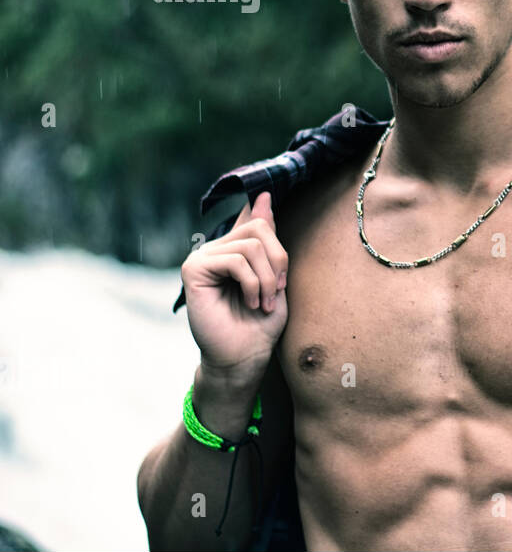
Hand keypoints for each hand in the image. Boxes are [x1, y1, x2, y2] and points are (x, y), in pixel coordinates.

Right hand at [180, 191, 289, 382]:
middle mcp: (216, 249)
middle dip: (278, 260)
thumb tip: (261, 196)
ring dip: (267, 278)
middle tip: (278, 289)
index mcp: (234, 249)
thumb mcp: (274, 276)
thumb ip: (267, 239)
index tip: (268, 201)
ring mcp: (202, 258)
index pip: (253, 218)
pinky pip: (235, 260)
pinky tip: (251, 302)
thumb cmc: (261, 322)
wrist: (245, 356)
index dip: (265, 213)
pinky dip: (252, 283)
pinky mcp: (193, 270)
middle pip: (259, 228)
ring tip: (264, 302)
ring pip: (251, 246)